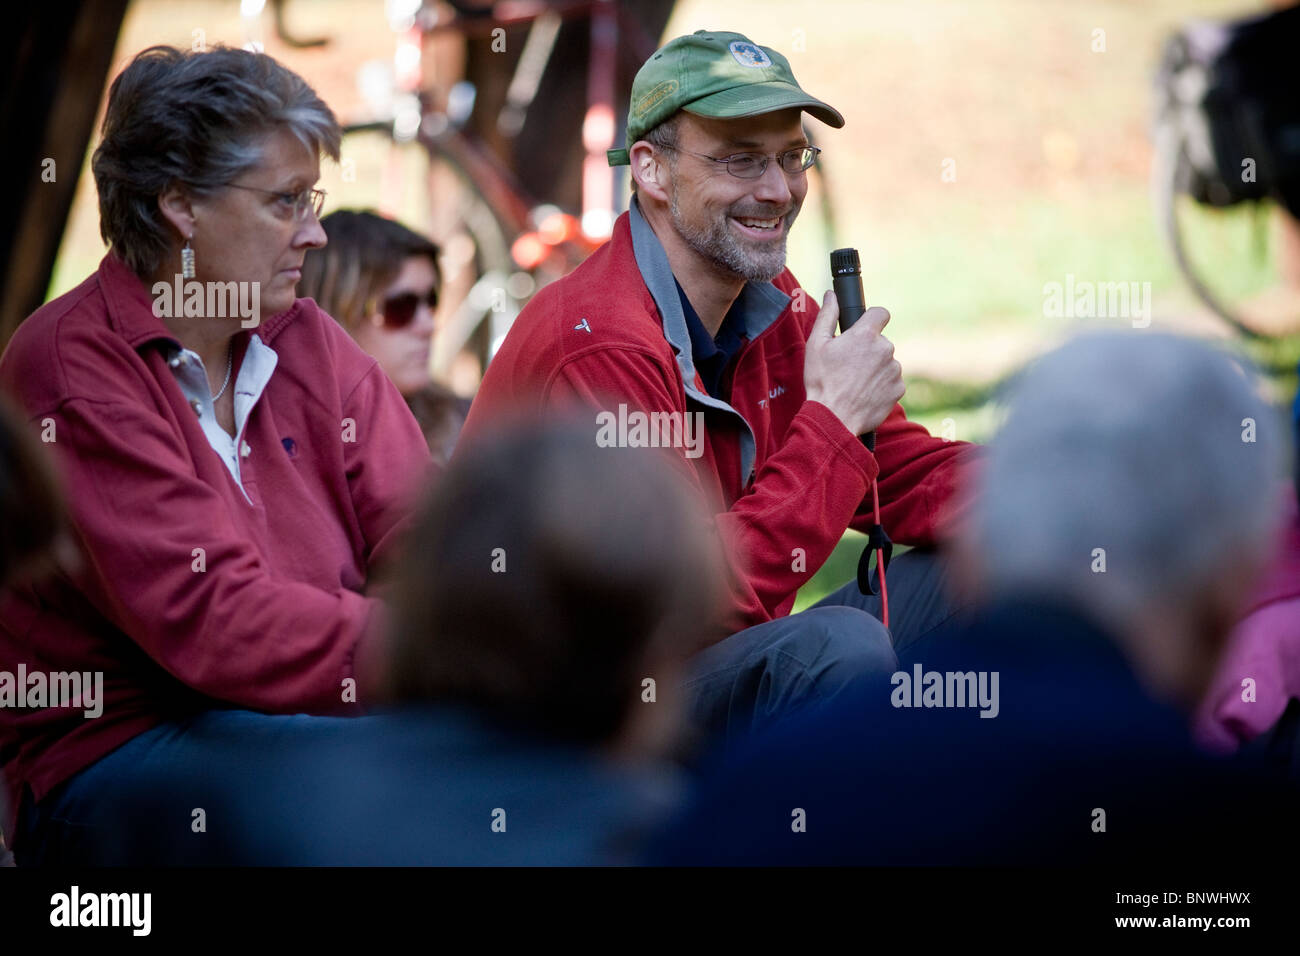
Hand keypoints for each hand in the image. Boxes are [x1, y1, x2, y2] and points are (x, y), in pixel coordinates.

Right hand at [803, 291, 904, 437]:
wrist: (834, 418)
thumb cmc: (821, 381)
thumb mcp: (816, 345)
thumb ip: (827, 316)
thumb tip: (831, 295)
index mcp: (865, 335)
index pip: (881, 313)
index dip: (872, 319)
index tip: (863, 330)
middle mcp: (885, 349)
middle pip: (881, 342)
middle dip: (869, 350)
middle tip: (849, 366)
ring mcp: (894, 370)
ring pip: (887, 362)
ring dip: (875, 368)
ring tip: (855, 383)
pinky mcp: (899, 389)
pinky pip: (892, 381)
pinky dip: (881, 385)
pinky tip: (864, 393)